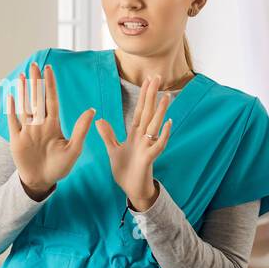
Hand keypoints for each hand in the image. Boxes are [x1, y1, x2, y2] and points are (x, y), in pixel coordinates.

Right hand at [7, 61, 94, 198]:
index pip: (51, 100)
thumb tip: (92, 110)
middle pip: (37, 99)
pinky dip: (11, 109)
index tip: (49, 69)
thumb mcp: (74, 149)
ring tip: (23, 76)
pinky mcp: (16, 139)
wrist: (42, 181)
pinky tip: (11, 96)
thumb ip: (81, 129)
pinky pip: (13, 121)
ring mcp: (27, 131)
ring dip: (23, 91)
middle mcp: (39, 125)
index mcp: (53, 125)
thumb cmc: (59, 167)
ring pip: (24, 106)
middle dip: (36, 82)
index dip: (50, 85)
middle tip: (34, 64)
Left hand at [95, 73, 171, 210]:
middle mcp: (143, 138)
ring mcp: (147, 147)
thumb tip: (99, 120)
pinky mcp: (149, 158)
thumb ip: (108, 135)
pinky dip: (164, 135)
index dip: (143, 95)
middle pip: (149, 113)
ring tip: (166, 96)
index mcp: (135, 134)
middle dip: (152, 95)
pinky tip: (169, 124)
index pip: (140, 111)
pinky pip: (158, 145)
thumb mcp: (113, 150)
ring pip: (155, 126)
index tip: (147, 80)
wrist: (131, 190)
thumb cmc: (125, 171)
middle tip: (158, 77)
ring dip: (161, 111)